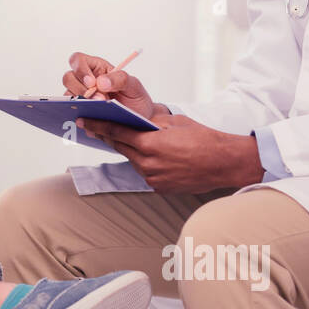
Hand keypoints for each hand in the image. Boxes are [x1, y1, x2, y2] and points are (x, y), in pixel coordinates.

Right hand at [64, 51, 156, 118]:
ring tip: (98, 111)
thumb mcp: (134, 85)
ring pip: (67, 96)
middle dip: (80, 89)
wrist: (139, 119)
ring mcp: (80, 97)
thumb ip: (120, 79)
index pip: (78, 60)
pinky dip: (80, 117)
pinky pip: (71, 113)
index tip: (92, 83)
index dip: (80, 69)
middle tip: (99, 100)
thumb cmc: (135, 98)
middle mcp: (84, 81)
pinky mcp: (80, 112)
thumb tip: (100, 82)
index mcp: (96, 68)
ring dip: (80, 103)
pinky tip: (93, 122)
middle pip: (68, 78)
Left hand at [76, 112, 263, 192]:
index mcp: (150, 144)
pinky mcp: (159, 188)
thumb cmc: (204, 139)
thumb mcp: (175, 122)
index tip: (83, 120)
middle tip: (93, 128)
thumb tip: (136, 120)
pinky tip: (151, 156)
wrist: (225, 163)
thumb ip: (151, 122)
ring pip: (133, 161)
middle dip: (107, 137)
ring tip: (127, 140)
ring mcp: (153, 179)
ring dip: (129, 150)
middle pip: (121, 147)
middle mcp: (148, 164)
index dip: (98, 126)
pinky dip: (144, 163)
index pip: (116, 133)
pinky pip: (145, 172)